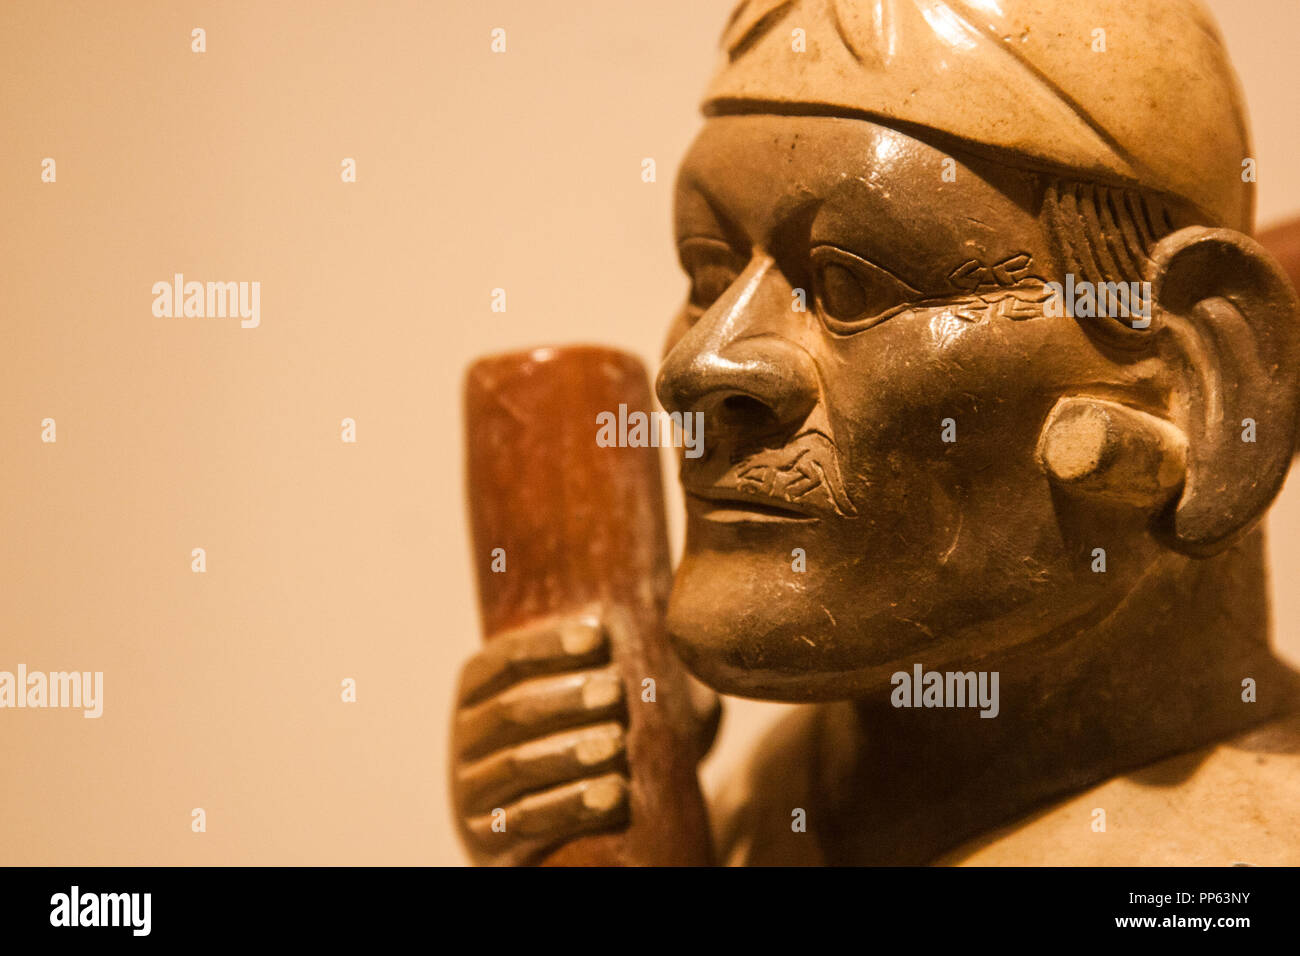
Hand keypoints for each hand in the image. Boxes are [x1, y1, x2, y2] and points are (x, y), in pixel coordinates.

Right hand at [451, 607, 630, 865]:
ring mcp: (471, 793)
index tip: (599, 636)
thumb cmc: (596, 747)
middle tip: (616, 691)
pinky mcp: (488, 842)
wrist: (571, 835)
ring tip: (617, 744)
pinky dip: (571, 806)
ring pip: (518, 765)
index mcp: (481, 690)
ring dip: (570, 752)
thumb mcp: (605, 705)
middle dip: (566, 697)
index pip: (506, 659)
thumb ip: (639, 667)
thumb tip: (682, 622)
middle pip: (512, 710)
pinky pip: (525, 821)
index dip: (549, 644)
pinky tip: (613, 795)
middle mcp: (467, 738)